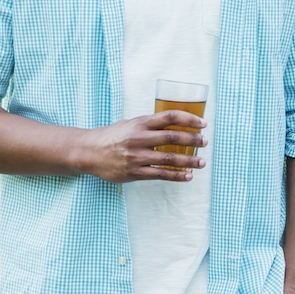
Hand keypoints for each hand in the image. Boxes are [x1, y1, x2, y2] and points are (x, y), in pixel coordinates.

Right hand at [77, 113, 207, 182]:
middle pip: (172, 138)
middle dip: (192, 140)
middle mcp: (139, 138)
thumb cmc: (113, 136)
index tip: (203, 123)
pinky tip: (188, 176)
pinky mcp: (134, 172)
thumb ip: (150, 124)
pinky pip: (160, 174)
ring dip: (189, 161)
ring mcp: (137, 156)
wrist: (89, 152)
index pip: (169, 117)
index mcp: (140, 123)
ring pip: (169, 158)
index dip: (189, 119)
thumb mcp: (131, 124)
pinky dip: (176, 175)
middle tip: (205, 142)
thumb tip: (175, 124)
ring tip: (201, 162)